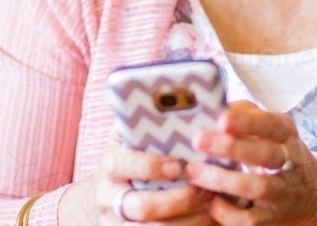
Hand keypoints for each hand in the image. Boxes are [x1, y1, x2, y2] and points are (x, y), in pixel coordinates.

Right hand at [77, 130, 216, 224]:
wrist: (104, 197)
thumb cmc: (128, 157)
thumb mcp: (129, 137)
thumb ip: (146, 122)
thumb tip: (184, 102)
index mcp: (111, 164)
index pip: (124, 163)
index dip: (151, 166)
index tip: (178, 165)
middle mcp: (110, 197)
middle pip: (143, 207)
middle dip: (178, 200)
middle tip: (205, 189)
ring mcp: (120, 223)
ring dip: (189, 221)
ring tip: (213, 207)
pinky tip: (208, 220)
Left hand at [184, 101, 316, 225]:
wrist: (311, 192)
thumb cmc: (278, 150)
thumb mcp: (270, 126)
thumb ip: (246, 113)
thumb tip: (215, 102)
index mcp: (286, 134)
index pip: (272, 125)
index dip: (248, 122)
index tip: (222, 119)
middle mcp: (288, 162)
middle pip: (265, 155)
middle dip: (231, 147)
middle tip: (198, 140)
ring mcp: (282, 191)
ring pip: (257, 187)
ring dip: (223, 180)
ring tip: (194, 172)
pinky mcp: (272, 217)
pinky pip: (250, 218)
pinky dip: (227, 211)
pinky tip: (208, 200)